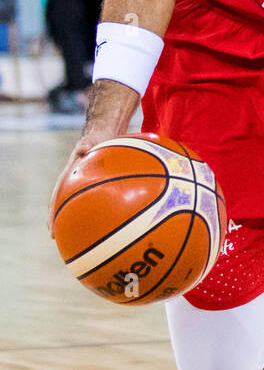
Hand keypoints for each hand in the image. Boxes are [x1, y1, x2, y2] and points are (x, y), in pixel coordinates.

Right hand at [47, 106, 133, 236]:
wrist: (107, 132)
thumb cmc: (98, 137)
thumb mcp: (92, 139)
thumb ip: (87, 144)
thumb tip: (82, 148)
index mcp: (71, 173)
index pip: (58, 193)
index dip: (53, 210)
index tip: (51, 227)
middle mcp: (76, 180)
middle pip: (65, 202)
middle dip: (60, 219)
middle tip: (57, 237)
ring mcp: (86, 182)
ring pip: (79, 202)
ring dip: (77, 218)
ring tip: (79, 237)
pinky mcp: (98, 183)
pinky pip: (96, 199)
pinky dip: (98, 211)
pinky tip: (106, 224)